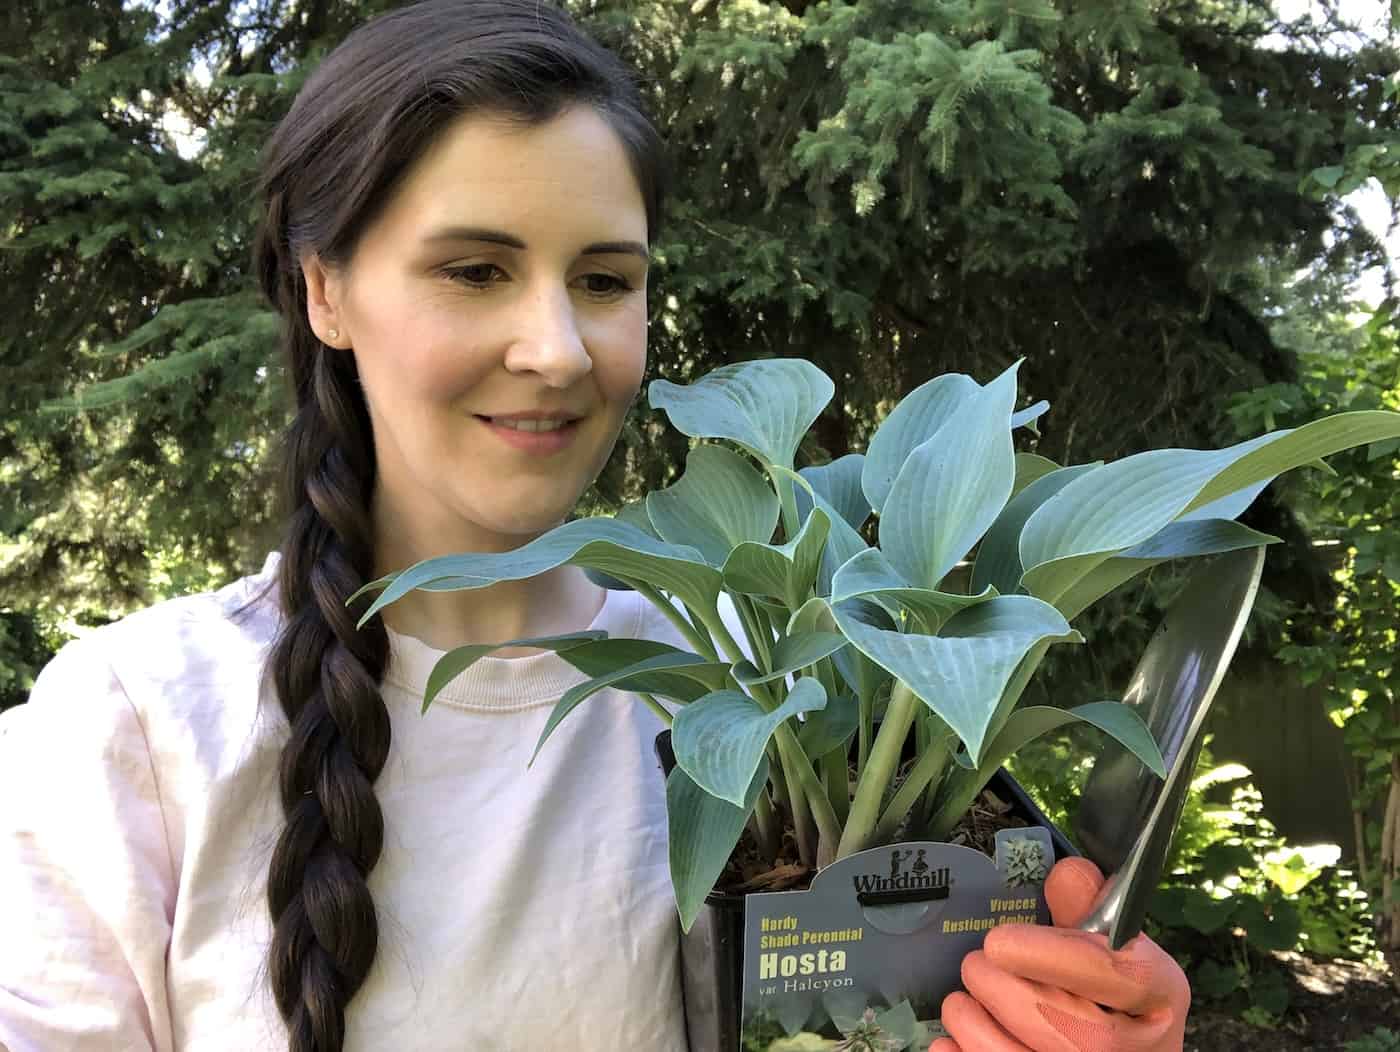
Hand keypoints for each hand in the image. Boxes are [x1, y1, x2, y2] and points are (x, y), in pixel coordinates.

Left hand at [929, 857, 1189, 1050]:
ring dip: (977, 1027)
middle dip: (1003, 990)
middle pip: (1071, 1029)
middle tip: (975, 965)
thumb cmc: (1111, 996)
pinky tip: (951, 1040)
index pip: (1120, 975)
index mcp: (1160, 997)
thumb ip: (1086, 913)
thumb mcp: (1114, 952)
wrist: (1119, 1049)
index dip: (1055, 957)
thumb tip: (1067, 873)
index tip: (998, 941)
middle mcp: (1142, 1049)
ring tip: (961, 1002)